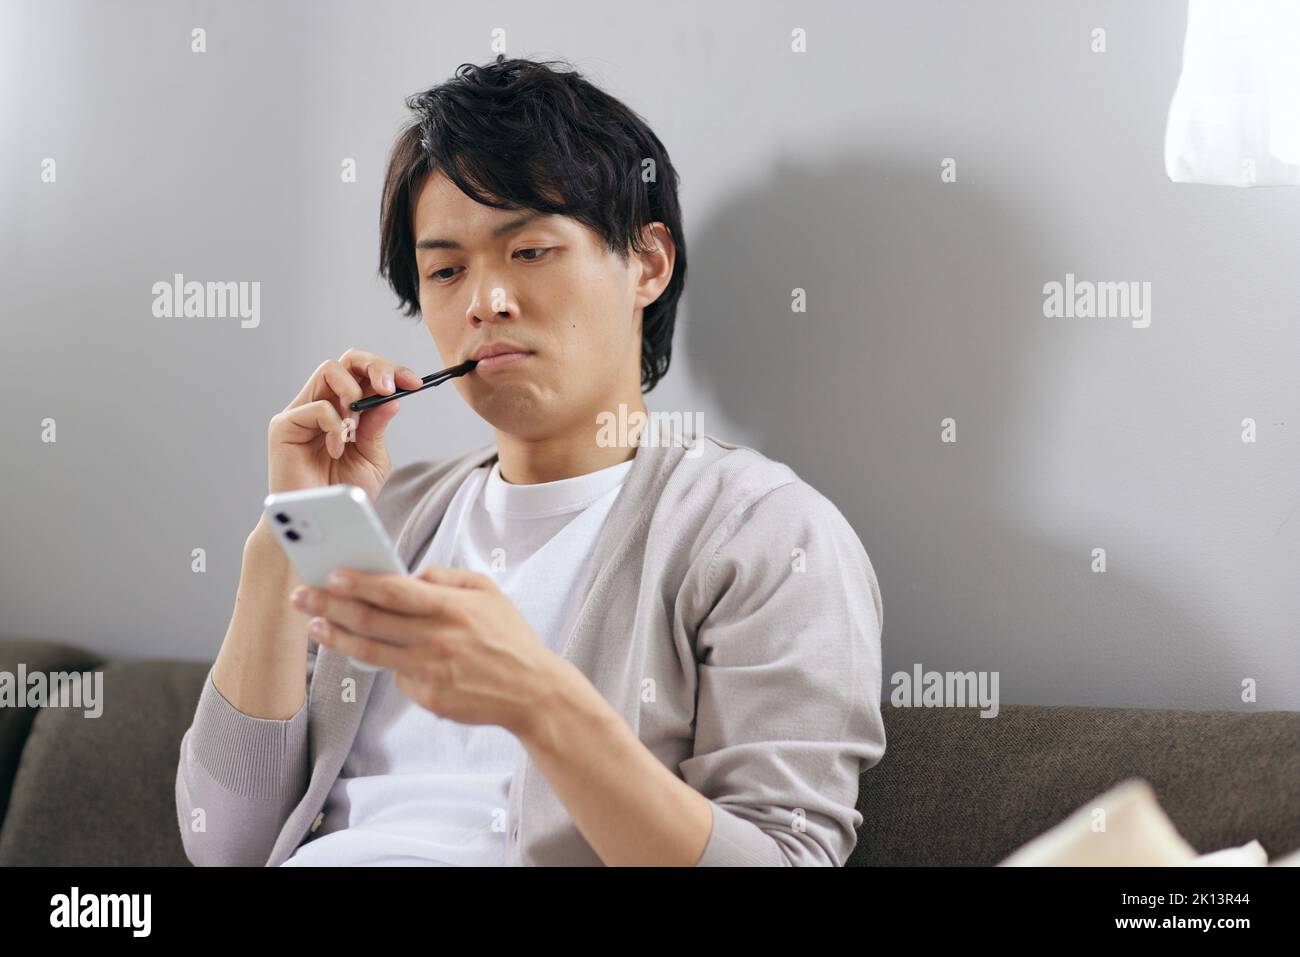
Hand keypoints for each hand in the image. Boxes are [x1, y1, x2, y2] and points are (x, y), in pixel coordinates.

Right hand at [267, 347, 425, 498]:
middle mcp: (322, 403)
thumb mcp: (372, 458)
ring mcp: (302, 413)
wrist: (319, 524)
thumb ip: (377, 428)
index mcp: (345, 409)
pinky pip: (317, 407)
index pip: (365, 374)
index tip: (415, 383)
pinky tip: (336, 450)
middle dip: (375, 366)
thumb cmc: (343, 493)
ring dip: (353, 392)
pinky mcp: (284, 426)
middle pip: (347, 360)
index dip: (391, 372)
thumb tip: (391, 400)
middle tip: (389, 386)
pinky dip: (335, 425)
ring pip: (329, 370)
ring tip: (356, 426)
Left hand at [289, 565, 565, 737]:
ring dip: (336, 637)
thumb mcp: (487, 592)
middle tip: (302, 595)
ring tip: (315, 625)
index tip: (331, 574)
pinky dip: (389, 663)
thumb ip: (445, 578)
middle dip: (330, 605)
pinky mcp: (427, 697)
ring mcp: (429, 671)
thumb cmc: (508, 637)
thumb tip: (409, 575)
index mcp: (450, 608)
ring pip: (370, 652)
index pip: (394, 591)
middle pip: (370, 620)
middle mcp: (435, 639)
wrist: (532, 691)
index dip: (359, 582)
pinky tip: (387, 655)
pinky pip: (397, 676)